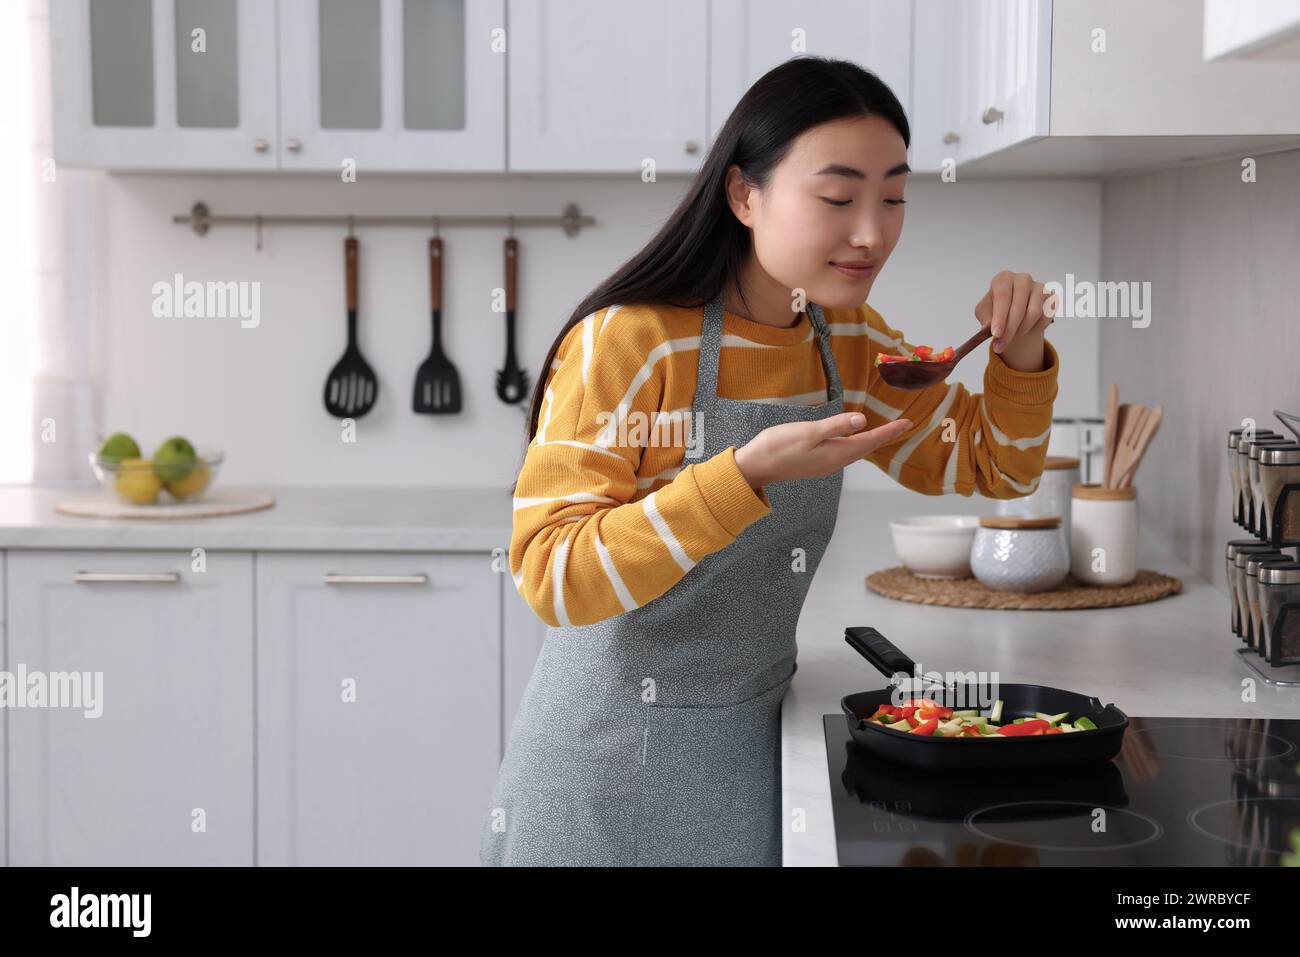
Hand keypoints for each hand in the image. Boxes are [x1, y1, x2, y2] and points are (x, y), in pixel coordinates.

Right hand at [734, 413, 911, 488]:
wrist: (755, 467)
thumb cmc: (778, 447)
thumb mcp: (808, 432)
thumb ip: (836, 426)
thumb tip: (863, 421)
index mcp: (835, 454)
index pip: (869, 441)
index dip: (889, 431)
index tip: (907, 422)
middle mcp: (834, 462)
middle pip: (866, 448)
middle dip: (885, 436)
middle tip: (903, 425)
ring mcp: (825, 464)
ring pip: (856, 452)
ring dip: (871, 442)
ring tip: (885, 432)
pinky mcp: (816, 463)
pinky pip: (845, 453)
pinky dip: (856, 444)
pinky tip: (854, 440)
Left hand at [974, 270, 1055, 369]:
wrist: (1014, 310)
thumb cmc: (996, 308)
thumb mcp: (984, 312)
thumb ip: (985, 317)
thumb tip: (988, 327)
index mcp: (1004, 278)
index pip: (1003, 296)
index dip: (1000, 317)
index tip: (996, 334)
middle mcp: (1023, 279)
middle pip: (1019, 307)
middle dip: (1009, 330)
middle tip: (1000, 346)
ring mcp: (1039, 287)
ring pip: (1034, 313)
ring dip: (1021, 330)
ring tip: (1012, 337)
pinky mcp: (1051, 297)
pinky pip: (1046, 317)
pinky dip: (1036, 328)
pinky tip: (1026, 331)